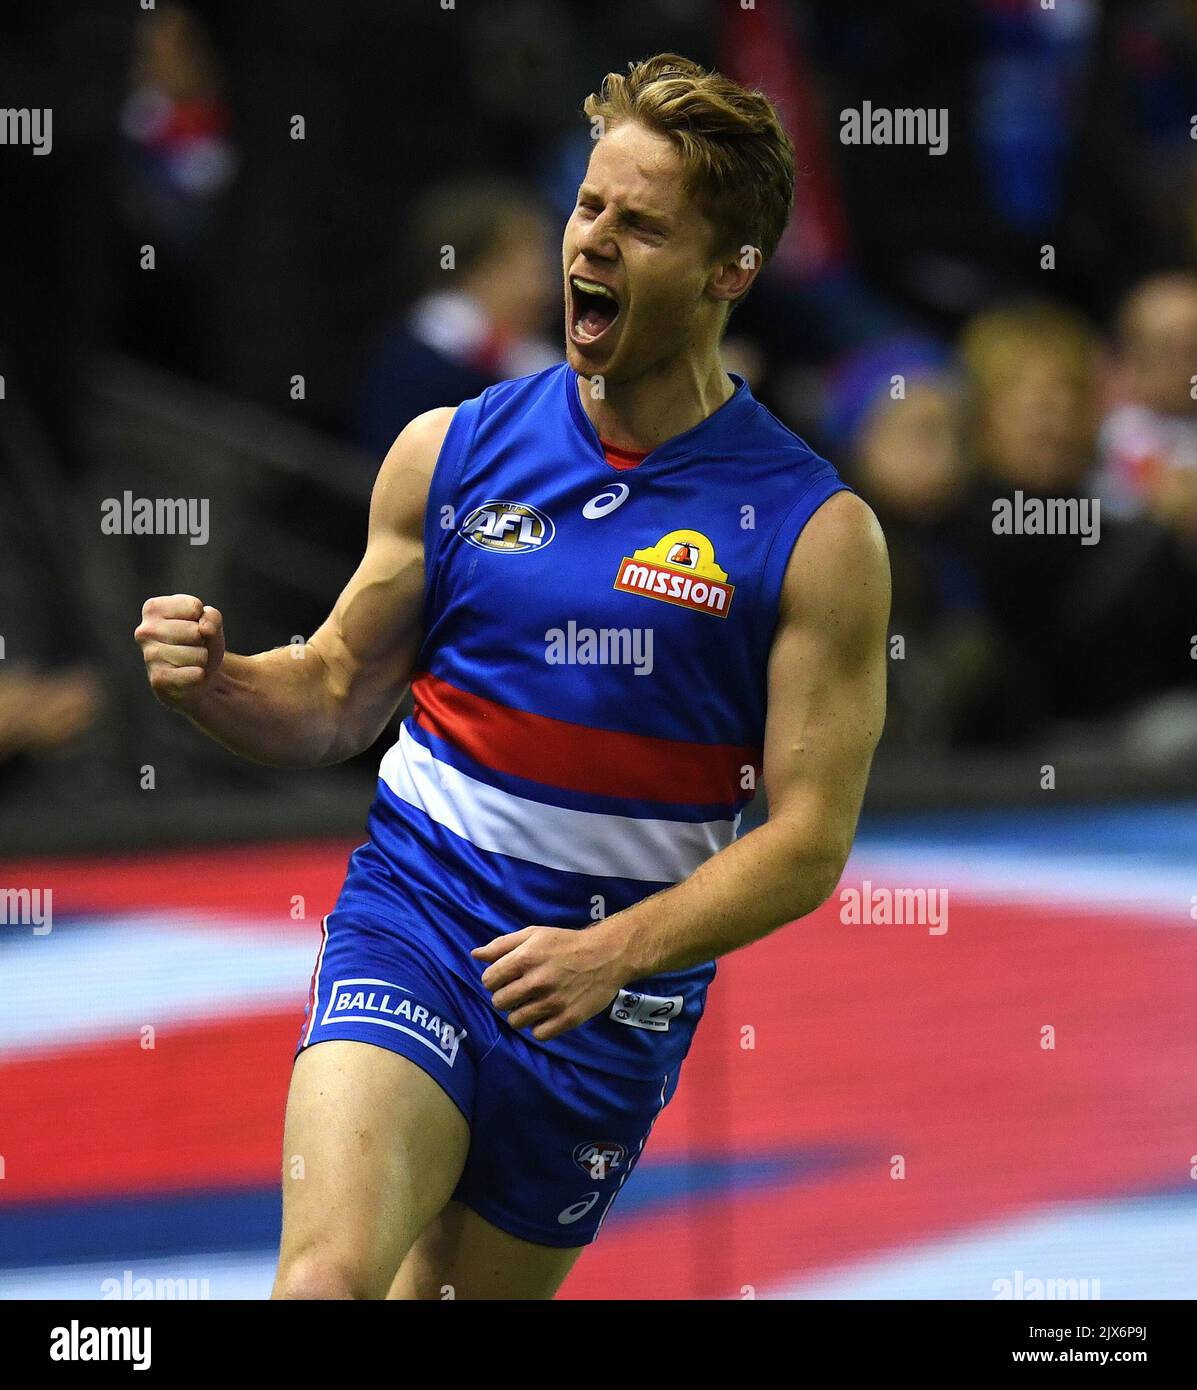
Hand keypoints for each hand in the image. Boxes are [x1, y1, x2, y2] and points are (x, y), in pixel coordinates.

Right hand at [135, 595, 225, 708]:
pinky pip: (196, 674)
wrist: (195, 677)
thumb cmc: (199, 643)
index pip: (194, 607)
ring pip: (198, 654)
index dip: (203, 619)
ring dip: (201, 659)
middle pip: (196, 631)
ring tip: (190, 661)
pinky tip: (187, 675)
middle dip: (202, 640)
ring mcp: (149, 656)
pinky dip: (200, 675)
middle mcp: (145, 631)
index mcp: (153, 609)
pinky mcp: (159, 679)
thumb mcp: (211, 623)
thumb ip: (212, 617)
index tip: (193, 627)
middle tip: (192, 647)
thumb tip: (205, 628)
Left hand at [472, 925, 627, 1040]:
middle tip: (520, 991)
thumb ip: (502, 945)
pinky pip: (539, 1034)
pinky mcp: (567, 1019)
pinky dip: (540, 1026)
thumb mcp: (534, 934)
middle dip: (505, 997)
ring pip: (516, 1021)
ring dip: (520, 1013)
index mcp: (526, 958)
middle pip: (499, 1002)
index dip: (494, 979)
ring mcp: (552, 1003)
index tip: (506, 977)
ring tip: (533, 1003)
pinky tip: (547, 1014)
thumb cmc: (566, 943)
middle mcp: (537, 982)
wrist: (607, 955)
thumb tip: (475, 955)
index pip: (489, 980)